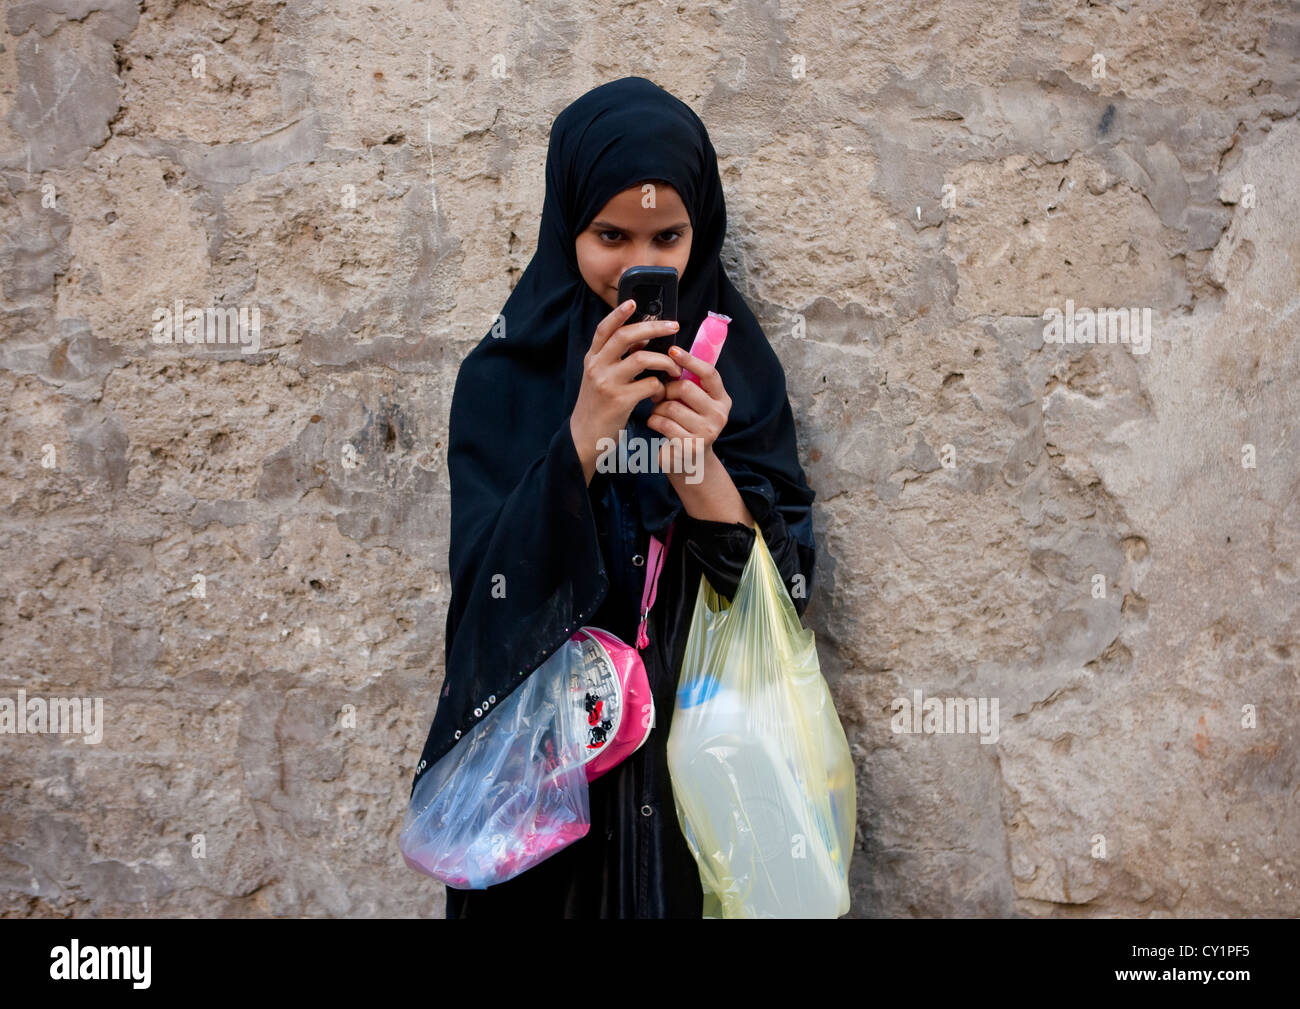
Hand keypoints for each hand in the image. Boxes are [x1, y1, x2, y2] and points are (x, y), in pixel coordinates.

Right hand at [569, 299, 681, 483]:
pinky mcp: (619, 401)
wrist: (584, 437)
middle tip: (673, 326)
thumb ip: (615, 359)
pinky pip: (649, 385)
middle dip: (653, 328)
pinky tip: (660, 394)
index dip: (618, 313)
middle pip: (626, 336)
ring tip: (675, 368)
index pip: (604, 329)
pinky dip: (660, 387)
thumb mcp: (599, 378)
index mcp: (592, 359)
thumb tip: (643, 339)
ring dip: (664, 361)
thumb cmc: (598, 407)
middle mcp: (597, 367)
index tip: (633, 301)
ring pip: (642, 358)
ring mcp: (607, 383)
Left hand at [645, 345, 731, 476]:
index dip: (690, 359)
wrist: (689, 463)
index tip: (672, 350)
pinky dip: (654, 421)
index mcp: (722, 399)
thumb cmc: (687, 425)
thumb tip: (672, 352)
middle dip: (666, 390)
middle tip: (660, 396)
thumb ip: (690, 382)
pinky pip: (663, 423)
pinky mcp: (690, 446)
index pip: (709, 373)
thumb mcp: (694, 403)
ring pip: (671, 406)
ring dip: (658, 408)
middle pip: (685, 388)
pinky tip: (656, 424)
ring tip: (659, 413)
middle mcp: (719, 415)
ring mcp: (707, 432)